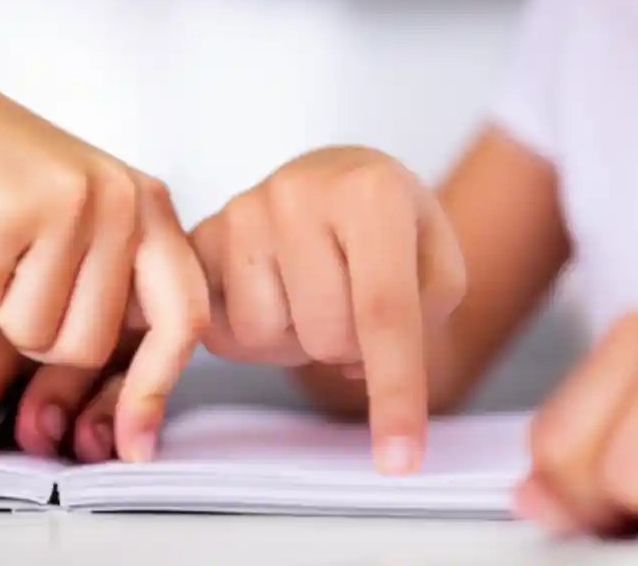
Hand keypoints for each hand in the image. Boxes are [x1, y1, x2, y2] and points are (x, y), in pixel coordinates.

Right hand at [0, 83, 208, 461]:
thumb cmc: (4, 182)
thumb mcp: (87, 216)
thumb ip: (122, 281)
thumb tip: (140, 402)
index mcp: (151, 206)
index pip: (183, 318)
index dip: (157, 387)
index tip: (135, 445)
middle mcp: (123, 200)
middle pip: (91, 345)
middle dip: (41, 339)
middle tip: (20, 283)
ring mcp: (68, 201)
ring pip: (36, 335)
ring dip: (0, 313)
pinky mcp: (8, 208)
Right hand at [189, 147, 465, 473]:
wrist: (338, 176)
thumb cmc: (390, 228)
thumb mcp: (438, 261)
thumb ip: (421, 316)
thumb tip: (358, 366)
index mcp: (371, 193)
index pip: (384, 311)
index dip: (396, 392)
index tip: (401, 461)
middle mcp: (298, 193)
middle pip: (325, 336)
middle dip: (348, 344)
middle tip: (351, 300)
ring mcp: (241, 212)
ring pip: (267, 338)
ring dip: (297, 337)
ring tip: (309, 290)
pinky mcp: (199, 238)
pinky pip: (221, 332)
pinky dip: (254, 333)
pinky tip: (272, 291)